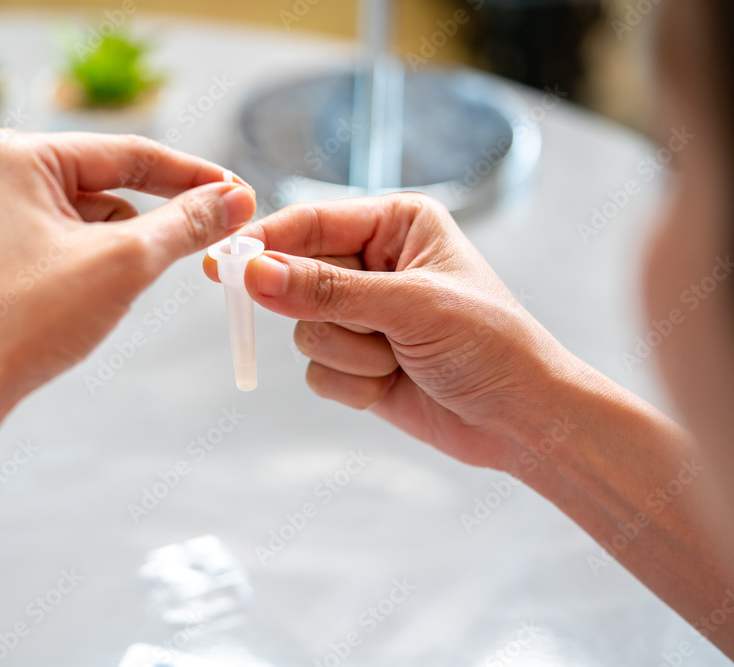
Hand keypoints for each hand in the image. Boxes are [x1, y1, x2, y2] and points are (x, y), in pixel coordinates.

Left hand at [0, 131, 255, 404]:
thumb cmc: (24, 320)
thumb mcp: (125, 263)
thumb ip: (186, 223)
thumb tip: (233, 200)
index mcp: (20, 154)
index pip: (129, 153)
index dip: (193, 176)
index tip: (237, 194)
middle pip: (105, 184)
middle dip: (146, 222)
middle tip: (197, 244)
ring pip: (82, 217)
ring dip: (114, 249)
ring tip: (105, 293)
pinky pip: (56, 241)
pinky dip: (84, 265)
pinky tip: (79, 301)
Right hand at [204, 193, 578, 470]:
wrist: (523, 420)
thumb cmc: (490, 344)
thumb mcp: (410, 307)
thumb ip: (327, 290)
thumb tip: (252, 271)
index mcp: (395, 225)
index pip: (311, 222)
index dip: (265, 243)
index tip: (222, 262)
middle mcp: (374, 264)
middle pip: (296, 278)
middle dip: (327, 312)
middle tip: (355, 326)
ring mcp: (363, 315)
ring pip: (303, 330)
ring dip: (349, 353)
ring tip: (398, 359)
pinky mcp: (356, 361)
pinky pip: (316, 369)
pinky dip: (350, 383)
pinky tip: (393, 384)